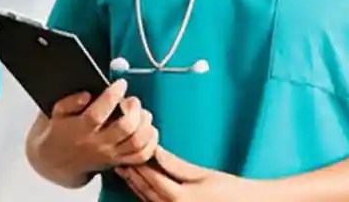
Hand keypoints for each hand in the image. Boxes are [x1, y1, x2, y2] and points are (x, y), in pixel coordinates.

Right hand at [32, 79, 159, 176]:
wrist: (59, 162)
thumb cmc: (61, 132)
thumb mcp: (57, 113)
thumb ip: (70, 102)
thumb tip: (86, 95)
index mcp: (81, 129)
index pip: (98, 114)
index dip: (112, 96)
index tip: (120, 84)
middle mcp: (98, 144)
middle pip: (125, 128)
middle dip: (134, 109)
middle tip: (132, 100)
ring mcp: (111, 154)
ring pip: (137, 142)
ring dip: (145, 123)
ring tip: (141, 113)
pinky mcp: (119, 161)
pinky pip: (142, 155)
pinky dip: (151, 141)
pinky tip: (147, 128)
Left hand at [117, 147, 260, 201]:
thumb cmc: (227, 190)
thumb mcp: (202, 174)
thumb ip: (176, 165)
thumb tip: (156, 151)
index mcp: (181, 198)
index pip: (153, 180)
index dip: (140, 166)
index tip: (130, 154)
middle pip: (146, 193)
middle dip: (133, 177)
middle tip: (120, 162)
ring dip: (136, 187)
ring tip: (126, 172)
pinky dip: (146, 197)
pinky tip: (140, 187)